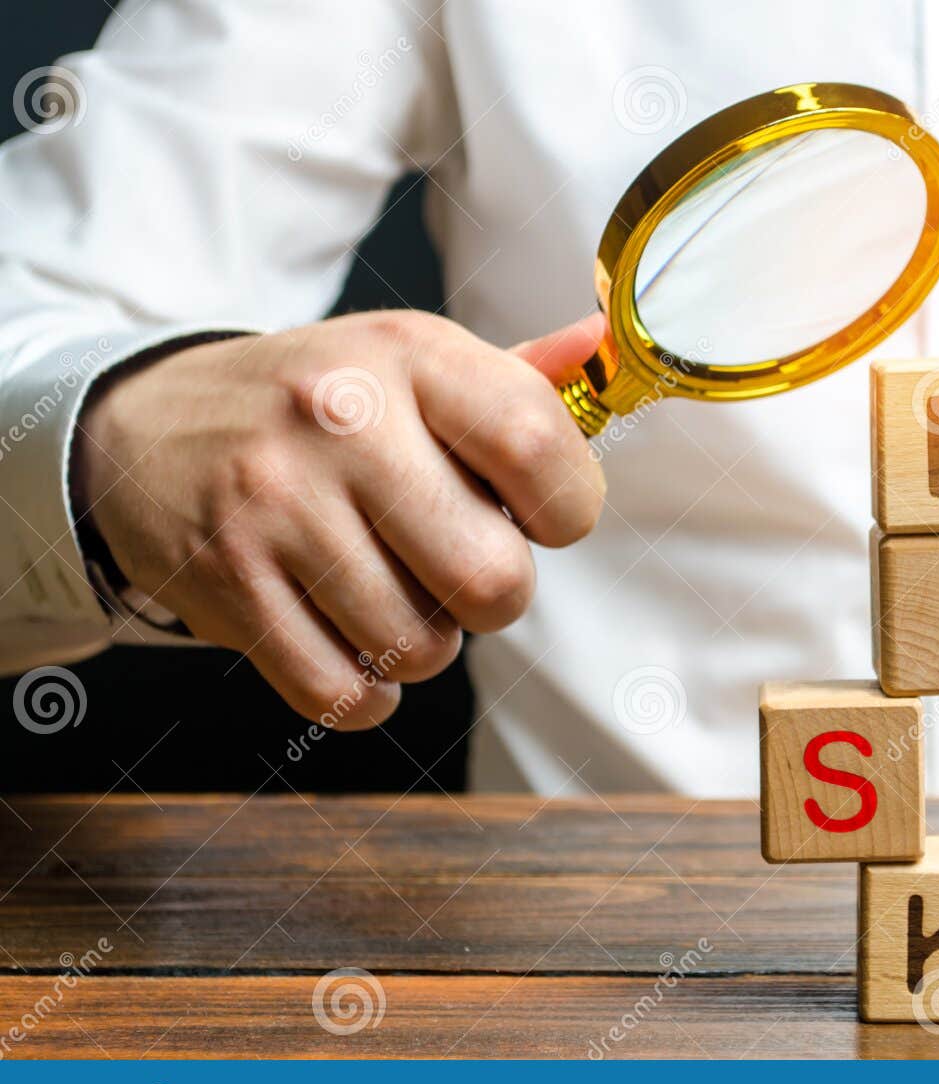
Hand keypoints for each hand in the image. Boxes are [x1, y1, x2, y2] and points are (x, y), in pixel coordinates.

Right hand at [74, 310, 606, 727]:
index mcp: (408, 355)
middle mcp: (340, 420)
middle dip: (496, 595)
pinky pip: (344, 692)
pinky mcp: (227, 583)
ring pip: (422, 648)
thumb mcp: (410, 365)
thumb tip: (605, 349)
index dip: (568, 508)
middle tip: (456, 567)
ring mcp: (276, 504)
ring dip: (424, 640)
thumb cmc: (316, 405)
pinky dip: (365, 690)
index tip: (543, 518)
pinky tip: (349, 637)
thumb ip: (515, 377)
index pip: (539, 446)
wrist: (146, 428)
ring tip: (387, 587)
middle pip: (494, 577)